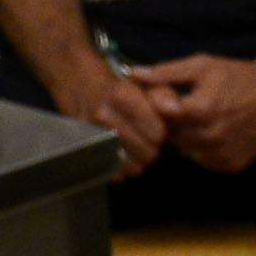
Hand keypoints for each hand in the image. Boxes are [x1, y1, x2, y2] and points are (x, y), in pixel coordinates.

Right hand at [56, 52, 166, 175]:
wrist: (80, 84)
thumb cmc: (119, 87)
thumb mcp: (145, 83)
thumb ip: (164, 96)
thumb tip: (175, 110)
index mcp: (122, 96)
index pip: (157, 132)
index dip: (162, 133)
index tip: (158, 129)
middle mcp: (104, 115)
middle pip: (146, 152)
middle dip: (152, 148)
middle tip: (148, 140)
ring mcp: (91, 133)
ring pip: (131, 166)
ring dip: (138, 161)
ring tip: (136, 148)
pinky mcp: (84, 148)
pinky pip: (114, 172)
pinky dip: (122, 168)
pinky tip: (122, 154)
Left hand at [135, 54, 255, 174]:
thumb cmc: (237, 76)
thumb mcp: (202, 66)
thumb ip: (165, 73)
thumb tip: (133, 74)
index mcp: (201, 108)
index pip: (160, 117)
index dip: (161, 107)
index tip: (170, 97)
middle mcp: (211, 135)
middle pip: (171, 136)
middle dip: (173, 123)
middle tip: (187, 108)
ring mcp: (222, 153)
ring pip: (186, 151)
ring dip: (187, 138)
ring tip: (202, 119)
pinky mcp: (231, 165)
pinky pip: (204, 161)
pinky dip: (204, 149)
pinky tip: (215, 132)